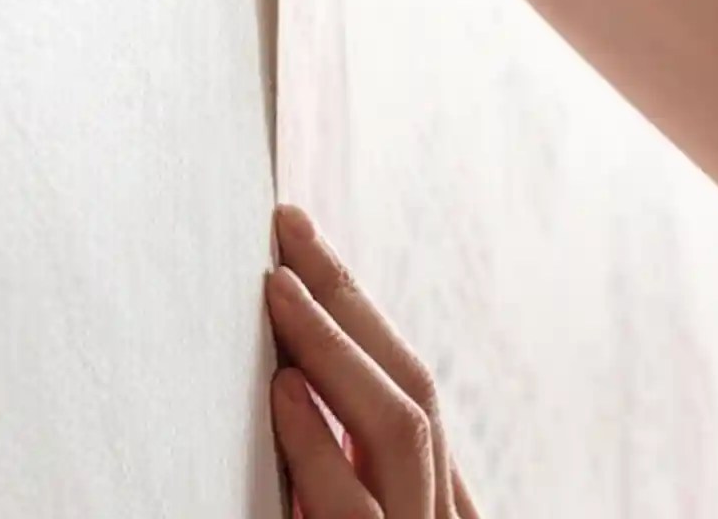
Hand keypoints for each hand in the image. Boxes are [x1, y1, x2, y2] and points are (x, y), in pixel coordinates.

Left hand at [267, 205, 479, 517]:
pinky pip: (356, 510)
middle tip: (289, 227)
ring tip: (280, 288)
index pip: (406, 380)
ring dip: (334, 350)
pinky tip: (286, 390)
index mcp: (433, 495)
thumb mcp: (334, 511)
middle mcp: (437, 510)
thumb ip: (336, 466)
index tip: (298, 240)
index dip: (355, 305)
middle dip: (348, 299)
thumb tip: (291, 376)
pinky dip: (318, 446)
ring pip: (398, 431)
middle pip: (412, 385)